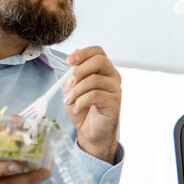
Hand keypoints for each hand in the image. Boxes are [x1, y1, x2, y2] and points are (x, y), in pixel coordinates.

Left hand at [64, 46, 120, 162]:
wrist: (89, 131)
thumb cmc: (83, 109)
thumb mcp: (73, 88)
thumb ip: (75, 73)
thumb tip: (74, 56)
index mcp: (103, 70)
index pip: (98, 52)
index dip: (83, 53)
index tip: (69, 61)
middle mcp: (112, 77)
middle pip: (100, 61)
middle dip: (80, 70)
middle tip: (69, 82)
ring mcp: (115, 90)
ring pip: (94, 80)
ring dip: (76, 91)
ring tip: (68, 101)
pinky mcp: (114, 103)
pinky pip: (95, 95)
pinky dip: (81, 101)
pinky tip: (77, 108)